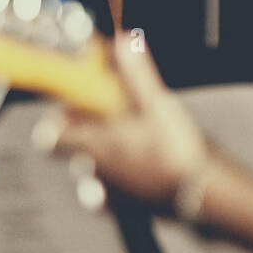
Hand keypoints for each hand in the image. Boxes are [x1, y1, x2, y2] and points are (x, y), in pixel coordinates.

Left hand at [32, 33, 209, 210]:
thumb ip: (137, 73)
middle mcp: (96, 170)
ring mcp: (111, 192)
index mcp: (95, 144)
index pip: (51, 135)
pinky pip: (111, 197)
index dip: (56, 120)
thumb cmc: (176, 153)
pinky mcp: (129, 207)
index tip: (71, 106)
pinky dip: (118, 184)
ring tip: (128, 145)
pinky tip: (138, 172)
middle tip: (108, 116)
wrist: (201, 195)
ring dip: (102, 158)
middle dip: (86, 132)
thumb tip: (124, 44)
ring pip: (91, 173)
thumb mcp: (157, 102)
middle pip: (73, 151)